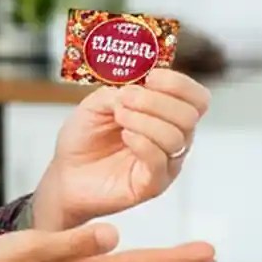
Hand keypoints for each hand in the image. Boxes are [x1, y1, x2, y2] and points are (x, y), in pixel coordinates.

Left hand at [32, 69, 210, 230]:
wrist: (65, 173)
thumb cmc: (84, 139)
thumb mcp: (96, 104)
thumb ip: (117, 91)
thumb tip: (135, 88)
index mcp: (167, 115)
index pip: (196, 99)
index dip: (179, 84)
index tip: (151, 77)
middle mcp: (173, 139)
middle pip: (190, 116)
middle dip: (156, 101)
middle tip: (126, 98)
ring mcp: (165, 164)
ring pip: (176, 137)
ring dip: (144, 120)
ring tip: (119, 117)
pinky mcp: (151, 185)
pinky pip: (159, 161)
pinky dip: (142, 143)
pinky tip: (125, 136)